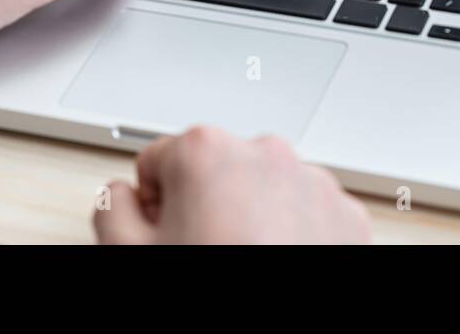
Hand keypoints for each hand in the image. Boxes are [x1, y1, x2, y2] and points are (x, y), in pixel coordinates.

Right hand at [93, 126, 370, 243]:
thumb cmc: (214, 306)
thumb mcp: (129, 256)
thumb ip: (112, 209)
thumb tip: (120, 197)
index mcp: (206, 152)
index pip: (159, 160)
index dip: (154, 204)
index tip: (165, 233)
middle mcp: (266, 154)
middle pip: (217, 171)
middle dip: (206, 207)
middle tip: (203, 252)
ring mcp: (313, 184)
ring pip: (265, 190)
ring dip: (251, 219)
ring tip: (243, 263)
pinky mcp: (347, 217)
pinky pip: (307, 213)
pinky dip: (293, 235)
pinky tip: (276, 264)